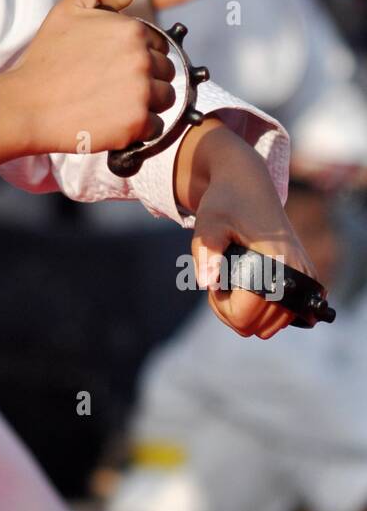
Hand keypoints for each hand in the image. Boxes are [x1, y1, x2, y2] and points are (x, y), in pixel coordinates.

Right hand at [7, 0, 176, 154]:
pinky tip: (115, 121)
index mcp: (132, 30)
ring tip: (116, 104)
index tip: (117, 67)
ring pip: (166, 98)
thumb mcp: (65, 9)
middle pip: (166, 72)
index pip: (159, 45)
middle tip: (114, 87)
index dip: (141, 55)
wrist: (27, 104)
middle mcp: (142, 59)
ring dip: (148, 103)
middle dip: (147, 78)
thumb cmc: (45, 59)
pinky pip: (156, 127)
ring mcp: (141, 92)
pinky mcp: (136, 123)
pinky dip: (140, 128)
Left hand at [177, 122, 319, 338]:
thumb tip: (207, 284)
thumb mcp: (208, 223)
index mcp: (276, 261)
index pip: (246, 315)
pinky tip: (249, 284)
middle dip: (230, 310)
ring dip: (246, 311)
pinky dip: (262, 308)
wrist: (249, 183)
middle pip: (258, 327)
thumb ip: (206, 252)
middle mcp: (298, 273)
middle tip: (220, 278)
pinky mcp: (305, 278)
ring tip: (232, 281)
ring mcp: (305, 278)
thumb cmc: (225, 201)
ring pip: (271, 326)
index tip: (213, 278)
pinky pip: (283, 315)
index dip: (220, 305)